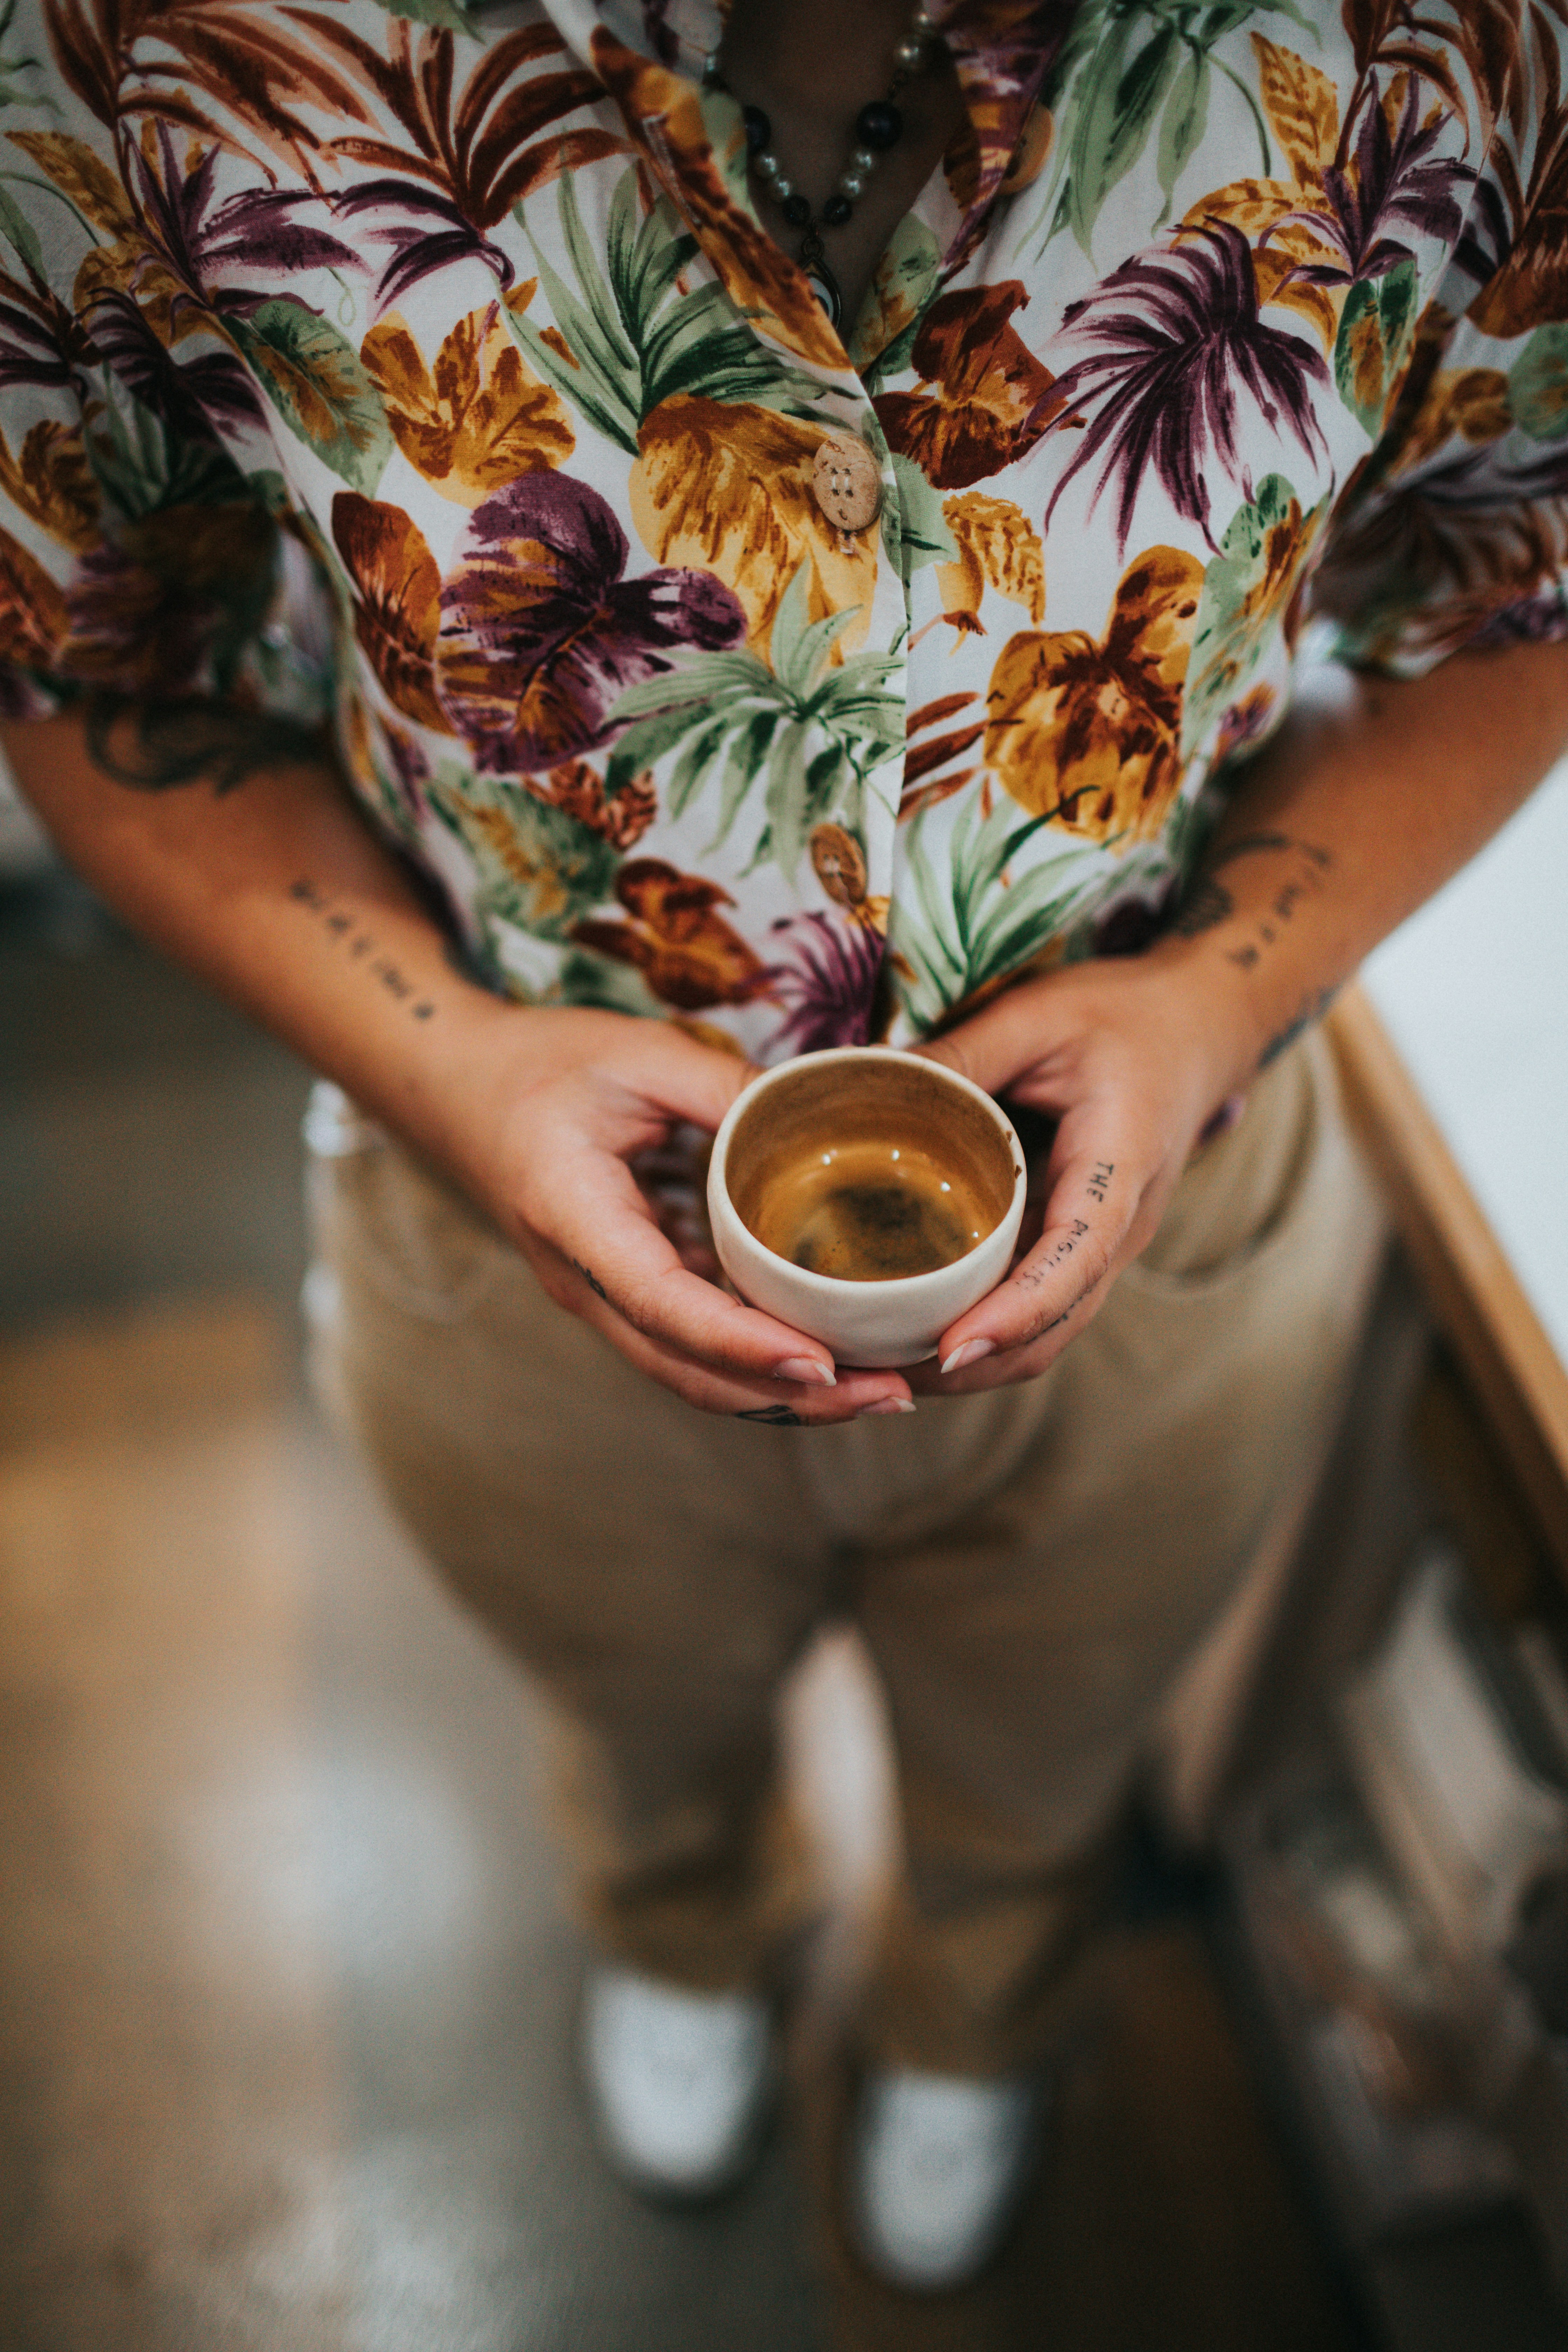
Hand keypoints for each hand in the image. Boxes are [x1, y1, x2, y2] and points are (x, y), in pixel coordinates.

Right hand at [445, 1006, 914, 1421]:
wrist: (459, 1090)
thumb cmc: (538, 1065)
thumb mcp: (633, 1053)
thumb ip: (723, 1085)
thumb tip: (821, 1109)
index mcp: (576, 1219)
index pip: (665, 1306)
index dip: (744, 1343)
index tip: (821, 1362)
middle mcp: (586, 1281)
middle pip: (690, 1371)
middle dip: (792, 1399)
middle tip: (892, 1395)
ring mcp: (604, 1296)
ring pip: (695, 1374)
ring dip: (785, 1395)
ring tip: (881, 1391)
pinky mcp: (628, 1292)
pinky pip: (695, 1347)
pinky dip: (761, 1364)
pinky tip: (831, 1356)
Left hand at [907, 950, 1253, 1395]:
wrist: (1198, 1026)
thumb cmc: (1125, 1015)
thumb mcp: (1041, 1012)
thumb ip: (964, 1051)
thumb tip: (867, 1078)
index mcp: (1120, 1169)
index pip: (1073, 1262)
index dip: (1014, 1313)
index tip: (949, 1347)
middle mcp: (1119, 1228)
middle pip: (1053, 1329)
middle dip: (971, 1363)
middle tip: (871, 1368)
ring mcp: (1103, 1248)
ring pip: (1044, 1336)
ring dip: (970, 1363)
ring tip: (876, 1363)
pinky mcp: (1079, 1248)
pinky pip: (1034, 1310)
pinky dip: (978, 1332)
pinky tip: (907, 1328)